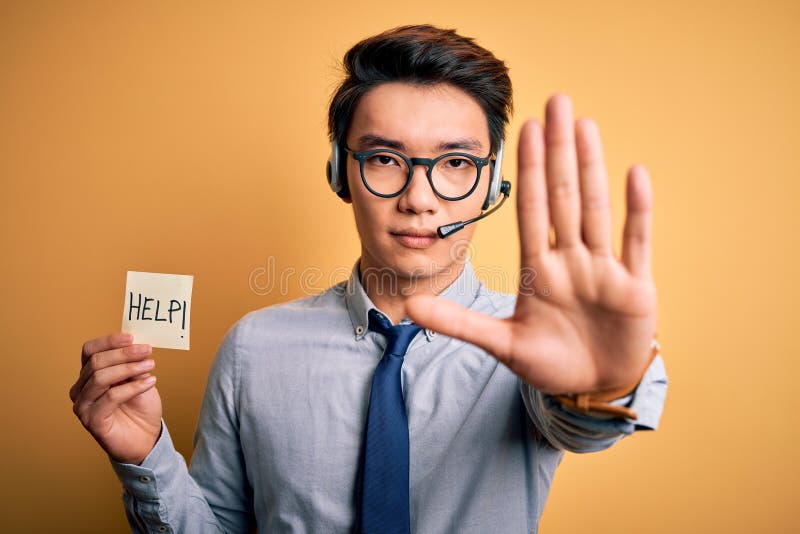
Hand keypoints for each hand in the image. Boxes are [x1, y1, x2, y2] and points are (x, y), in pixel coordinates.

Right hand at [70, 332, 161, 463]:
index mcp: (89, 375)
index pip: (89, 350)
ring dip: (128, 368)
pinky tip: (150, 382)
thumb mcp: (139, 378)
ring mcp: (83, 406)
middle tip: (147, 350)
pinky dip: (132, 387)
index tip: (131, 337)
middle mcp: (80, 389)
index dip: (109, 341)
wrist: (146, 438)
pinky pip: (110, 397)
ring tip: (150, 365)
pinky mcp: (92, 421)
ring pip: (100, 377)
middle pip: (96, 362)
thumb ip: (134, 363)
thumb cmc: (140, 407)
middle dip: (124, 354)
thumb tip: (137, 345)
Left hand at [406, 94, 656, 394]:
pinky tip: (634, 173)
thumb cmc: (549, 363)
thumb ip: (459, 324)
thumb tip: (411, 307)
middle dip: (558, 151)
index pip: (531, 210)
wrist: (592, 390)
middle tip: (556, 101)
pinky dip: (636, 211)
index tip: (523, 130)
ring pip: (596, 209)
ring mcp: (603, 271)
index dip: (529, 171)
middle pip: (563, 197)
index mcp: (539, 271)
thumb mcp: (501, 344)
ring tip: (585, 125)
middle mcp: (571, 261)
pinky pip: (636, 242)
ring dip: (592, 167)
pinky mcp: (635, 287)